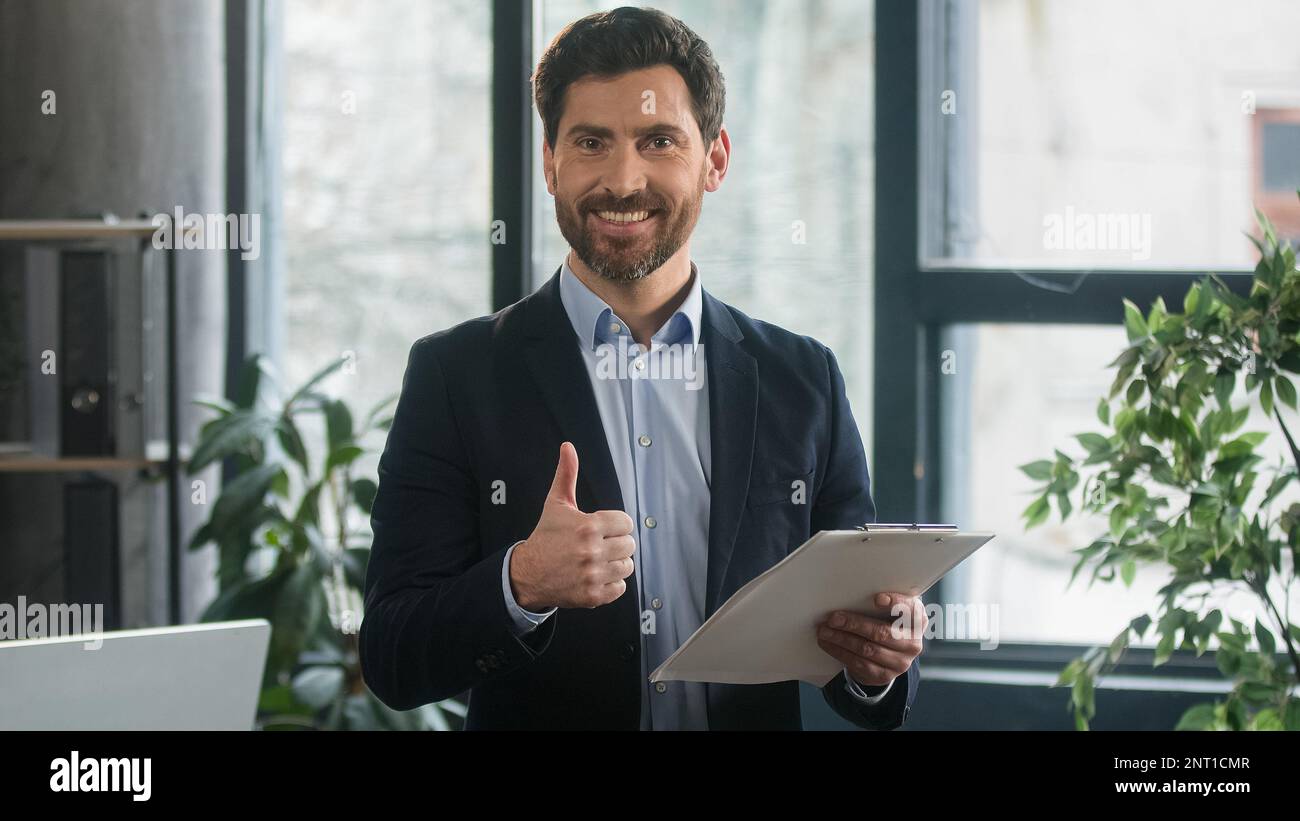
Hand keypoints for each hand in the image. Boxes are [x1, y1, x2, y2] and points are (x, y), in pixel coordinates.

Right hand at [510, 442, 635, 609]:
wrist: (528, 573)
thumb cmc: (545, 537)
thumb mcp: (556, 503)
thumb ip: (567, 474)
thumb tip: (568, 447)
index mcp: (588, 526)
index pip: (626, 523)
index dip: (616, 525)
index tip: (603, 529)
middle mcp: (592, 551)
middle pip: (630, 545)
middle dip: (617, 544)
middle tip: (600, 545)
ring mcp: (593, 575)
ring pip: (627, 567)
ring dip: (616, 564)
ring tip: (599, 561)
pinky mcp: (593, 595)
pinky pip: (620, 588)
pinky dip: (612, 584)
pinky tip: (597, 575)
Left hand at [815, 592, 924, 687]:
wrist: (890, 653)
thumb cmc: (887, 622)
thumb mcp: (892, 610)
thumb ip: (883, 602)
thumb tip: (851, 594)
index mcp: (917, 620)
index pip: (910, 610)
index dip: (895, 603)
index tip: (876, 599)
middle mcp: (913, 643)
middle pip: (881, 633)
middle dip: (853, 624)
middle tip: (833, 618)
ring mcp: (900, 663)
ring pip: (867, 650)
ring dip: (841, 640)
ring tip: (824, 631)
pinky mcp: (885, 675)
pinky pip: (859, 664)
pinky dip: (840, 652)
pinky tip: (828, 644)